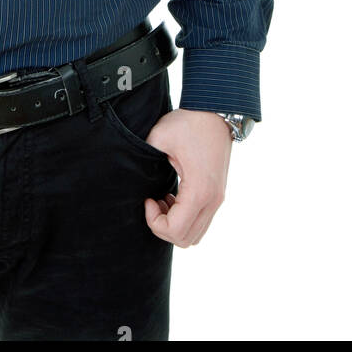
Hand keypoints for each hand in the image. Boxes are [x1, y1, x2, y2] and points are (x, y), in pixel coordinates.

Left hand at [141, 109, 231, 246]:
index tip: (147, 200)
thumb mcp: (160, 136)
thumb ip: (145, 156)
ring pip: (195, 235)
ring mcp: (217, 199)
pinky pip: (201, 222)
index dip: (154, 222)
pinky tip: (173, 197)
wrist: (216, 111)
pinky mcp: (217, 195)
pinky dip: (185, 218)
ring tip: (162, 200)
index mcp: (199, 191)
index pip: (175, 231)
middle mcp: (212, 200)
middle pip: (186, 240)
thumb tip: (133, 170)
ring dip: (175, 224)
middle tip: (152, 202)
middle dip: (163, 228)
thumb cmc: (190, 122)